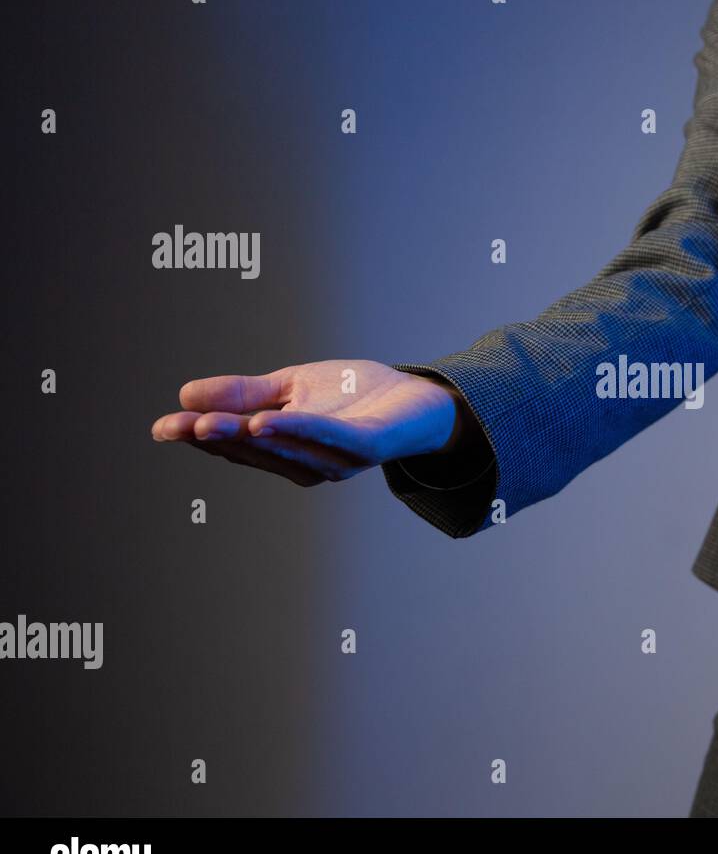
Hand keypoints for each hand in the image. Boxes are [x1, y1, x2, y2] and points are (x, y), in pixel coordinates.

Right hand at [151, 360, 457, 485]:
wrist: (419, 396)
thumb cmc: (355, 396)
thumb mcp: (290, 388)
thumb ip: (243, 394)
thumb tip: (185, 395)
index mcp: (287, 452)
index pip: (237, 445)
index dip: (200, 436)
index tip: (163, 427)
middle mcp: (309, 465)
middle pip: (255, 450)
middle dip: (216, 438)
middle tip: (181, 426)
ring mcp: (338, 461)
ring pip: (286, 448)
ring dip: (248, 436)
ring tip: (212, 423)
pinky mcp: (367, 447)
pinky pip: (328, 440)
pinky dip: (297, 431)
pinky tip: (267, 421)